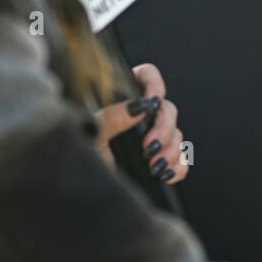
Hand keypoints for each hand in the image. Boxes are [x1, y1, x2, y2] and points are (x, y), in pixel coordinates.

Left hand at [94, 63, 187, 183]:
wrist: (82, 185)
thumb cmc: (81, 151)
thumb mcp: (91, 130)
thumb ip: (112, 116)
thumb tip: (139, 107)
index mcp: (122, 98)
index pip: (146, 76)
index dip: (154, 83)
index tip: (153, 101)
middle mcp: (140, 116)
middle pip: (167, 108)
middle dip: (164, 128)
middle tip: (150, 146)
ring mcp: (151, 138)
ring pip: (177, 134)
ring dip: (171, 151)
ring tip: (153, 165)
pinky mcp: (158, 160)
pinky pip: (181, 160)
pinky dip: (178, 167)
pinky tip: (164, 174)